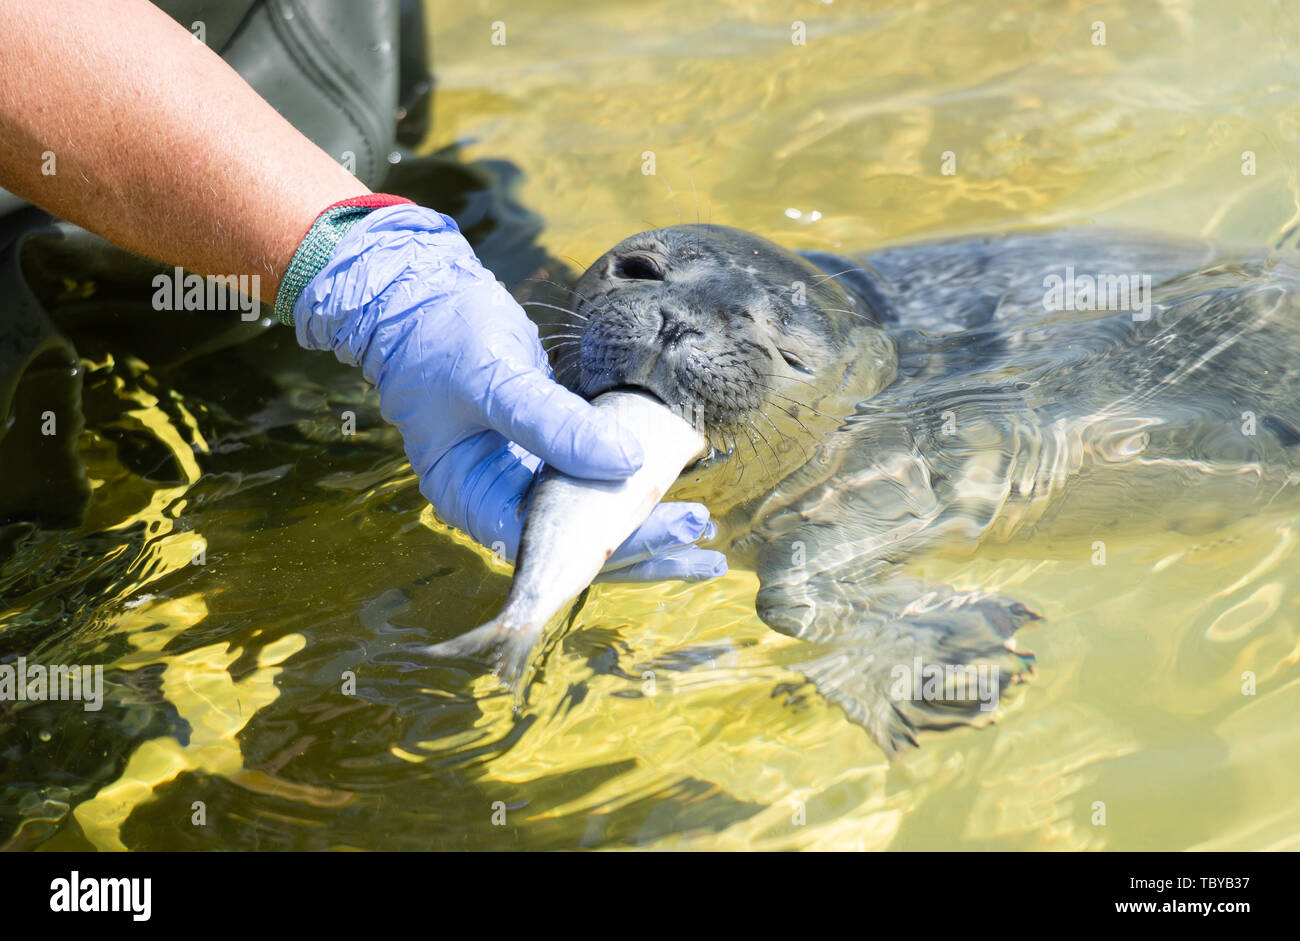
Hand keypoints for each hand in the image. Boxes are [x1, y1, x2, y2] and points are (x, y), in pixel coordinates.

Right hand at [292, 204, 726, 580]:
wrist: (419, 297)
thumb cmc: (441, 336)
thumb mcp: (496, 378)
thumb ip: (556, 425)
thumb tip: (629, 463)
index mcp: (473, 499)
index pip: (554, 545)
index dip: (616, 544)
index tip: (674, 529)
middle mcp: (499, 500)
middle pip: (578, 543)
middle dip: (643, 545)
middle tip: (703, 540)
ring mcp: (523, 476)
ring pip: (590, 516)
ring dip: (644, 521)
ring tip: (701, 532)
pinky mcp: (545, 449)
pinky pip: (592, 478)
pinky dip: (629, 482)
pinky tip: (673, 483)